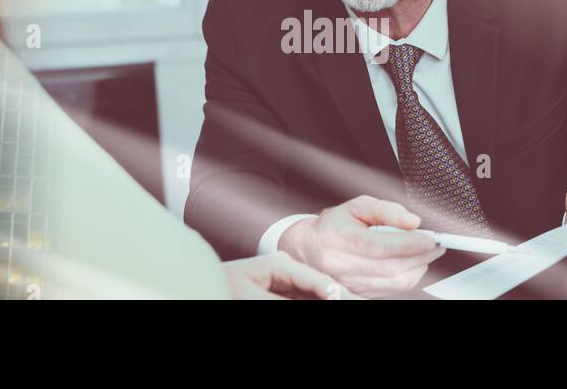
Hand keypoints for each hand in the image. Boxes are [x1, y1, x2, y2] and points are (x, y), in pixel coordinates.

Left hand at [223, 252, 358, 299]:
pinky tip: (335, 302)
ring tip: (359, 300)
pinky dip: (321, 300)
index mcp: (280, 264)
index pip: (319, 281)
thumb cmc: (219, 285)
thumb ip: (280, 302)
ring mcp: (287, 284)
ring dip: (334, 299)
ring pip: (318, 296)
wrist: (200, 282)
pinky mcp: (284, 294)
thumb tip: (319, 299)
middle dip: (342, 297)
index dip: (340, 295)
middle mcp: (287, 271)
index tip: (357, 301)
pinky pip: (308, 298)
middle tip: (366, 302)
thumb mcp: (249, 295)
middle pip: (323, 288)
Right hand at [279, 195, 445, 297]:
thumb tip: (413, 222)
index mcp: (341, 239)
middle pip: (391, 267)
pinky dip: (407, 277)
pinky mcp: (358, 294)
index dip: (410, 244)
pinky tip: (411, 263)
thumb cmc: (334, 225)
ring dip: (417, 267)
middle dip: (420, 256)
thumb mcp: (357, 206)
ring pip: (394, 282)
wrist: (308, 249)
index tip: (431, 238)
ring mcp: (350, 284)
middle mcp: (343, 266)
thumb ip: (386, 210)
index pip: (380, 246)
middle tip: (437, 244)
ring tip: (426, 252)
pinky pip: (391, 290)